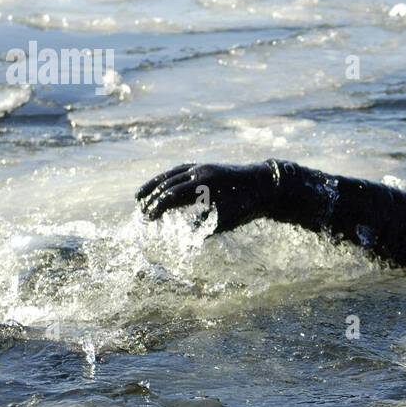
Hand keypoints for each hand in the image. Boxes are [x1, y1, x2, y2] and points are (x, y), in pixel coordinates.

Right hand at [135, 162, 274, 232]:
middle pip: (168, 184)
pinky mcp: (205, 166)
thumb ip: (207, 227)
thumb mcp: (229, 219)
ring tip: (139, 196)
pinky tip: (161, 184)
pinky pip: (180, 169)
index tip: (147, 218)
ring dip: (154, 184)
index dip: (157, 207)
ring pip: (171, 173)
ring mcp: (202, 167)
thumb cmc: (248, 205)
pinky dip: (167, 176)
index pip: (172, 196)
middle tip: (141, 213)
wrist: (266, 184)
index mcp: (205, 185)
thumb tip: (187, 240)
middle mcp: (201, 172)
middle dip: (152, 198)